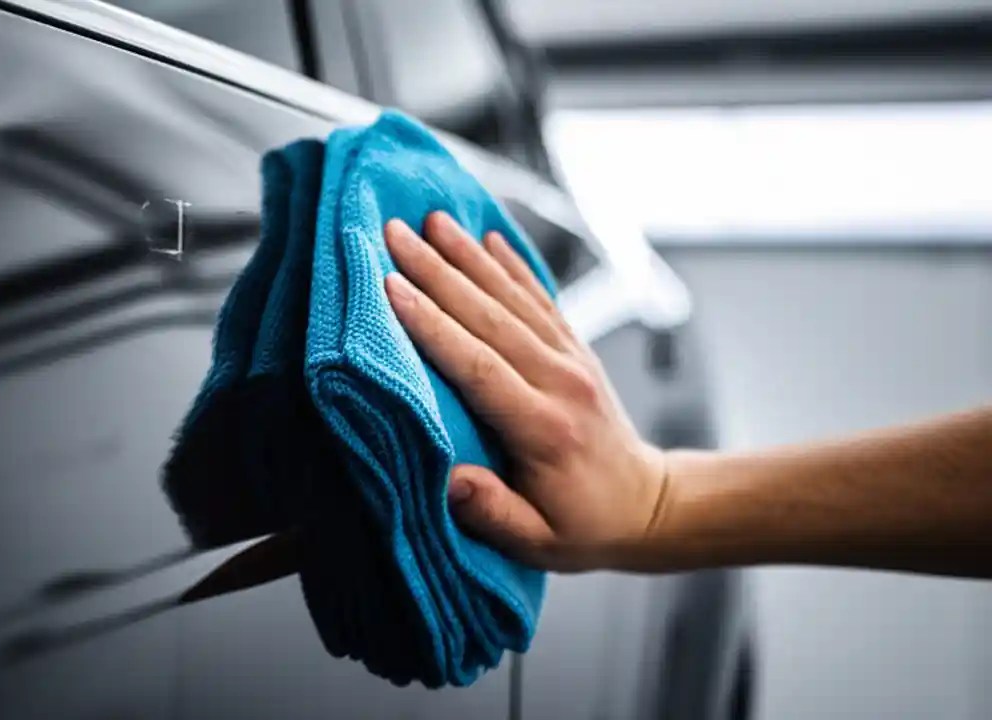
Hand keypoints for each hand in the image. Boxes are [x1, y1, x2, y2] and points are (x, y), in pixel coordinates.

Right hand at [383, 212, 667, 571]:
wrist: (648, 506)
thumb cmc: (583, 528)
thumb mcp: (537, 542)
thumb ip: (492, 512)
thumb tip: (447, 480)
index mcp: (543, 427)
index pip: (479, 365)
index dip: (433, 324)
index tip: (392, 286)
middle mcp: (559, 381)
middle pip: (489, 316)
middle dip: (437, 272)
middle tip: (394, 233)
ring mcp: (571, 359)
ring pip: (513, 297)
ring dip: (468, 257)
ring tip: (431, 221)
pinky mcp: (575, 350)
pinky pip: (540, 297)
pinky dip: (513, 265)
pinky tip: (487, 238)